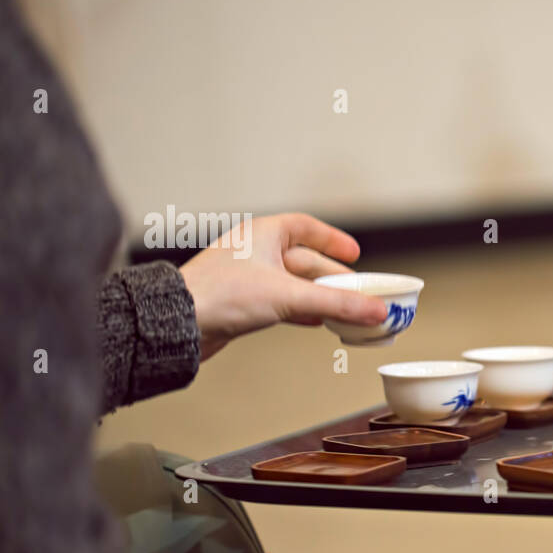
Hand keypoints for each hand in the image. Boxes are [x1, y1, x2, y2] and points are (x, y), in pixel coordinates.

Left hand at [178, 213, 386, 359]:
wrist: (178, 324)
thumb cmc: (218, 295)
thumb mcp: (288, 297)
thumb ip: (337, 304)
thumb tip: (375, 310)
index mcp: (263, 235)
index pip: (306, 228)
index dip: (333, 240)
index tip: (355, 254)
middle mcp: (255, 253)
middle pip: (307, 261)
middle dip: (335, 278)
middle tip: (361, 292)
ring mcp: (248, 278)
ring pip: (296, 284)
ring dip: (321, 297)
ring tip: (345, 310)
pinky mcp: (242, 303)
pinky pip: (282, 302)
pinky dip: (303, 311)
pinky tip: (315, 321)